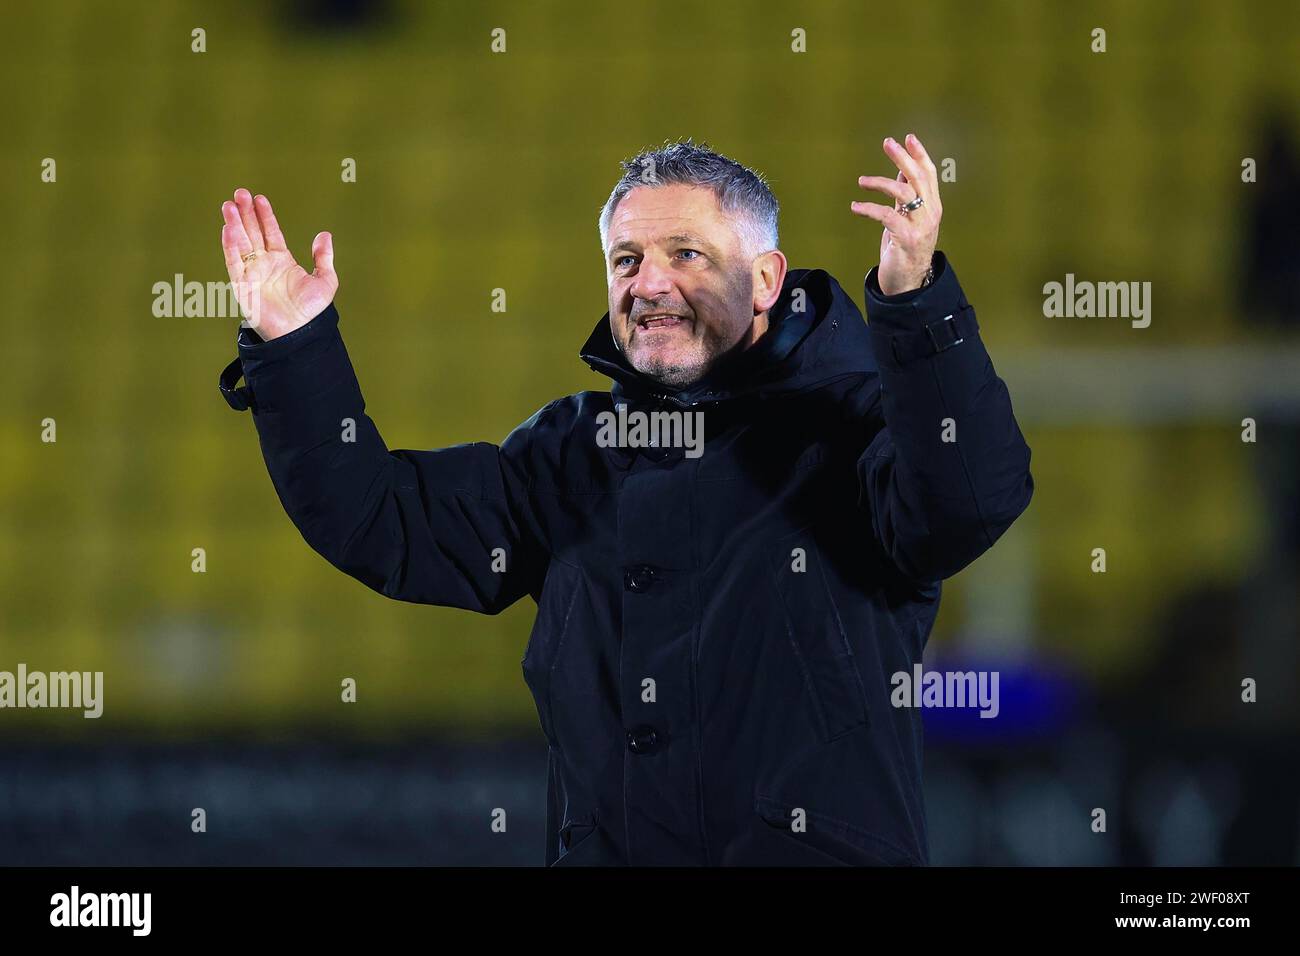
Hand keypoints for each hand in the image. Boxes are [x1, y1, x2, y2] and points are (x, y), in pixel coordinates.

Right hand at [220, 188, 337, 340]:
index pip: (270, 232)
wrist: (300, 333)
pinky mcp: (242, 285)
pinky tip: (228, 229)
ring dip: (234, 224)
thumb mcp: (325, 281)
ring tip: (229, 205)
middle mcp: (265, 264)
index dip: (265, 215)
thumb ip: (323, 258)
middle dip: (245, 213)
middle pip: (252, 232)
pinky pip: (234, 262)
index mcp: (282, 261)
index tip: (259, 198)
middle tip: (239, 193)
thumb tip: (325, 235)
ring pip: (241, 243)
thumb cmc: (311, 312)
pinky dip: (230, 246)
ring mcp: (252, 273)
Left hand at [851, 133, 942, 295]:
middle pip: (918, 178)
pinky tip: (855, 207)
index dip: (920, 155)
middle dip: (902, 158)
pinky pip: (886, 215)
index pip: (930, 174)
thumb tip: (901, 172)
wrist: (908, 283)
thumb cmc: (905, 249)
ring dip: (880, 182)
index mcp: (932, 207)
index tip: (909, 138)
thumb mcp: (908, 219)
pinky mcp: (905, 238)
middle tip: (888, 143)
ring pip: (903, 193)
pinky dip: (868, 209)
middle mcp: (930, 214)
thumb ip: (906, 197)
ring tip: (862, 181)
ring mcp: (920, 226)